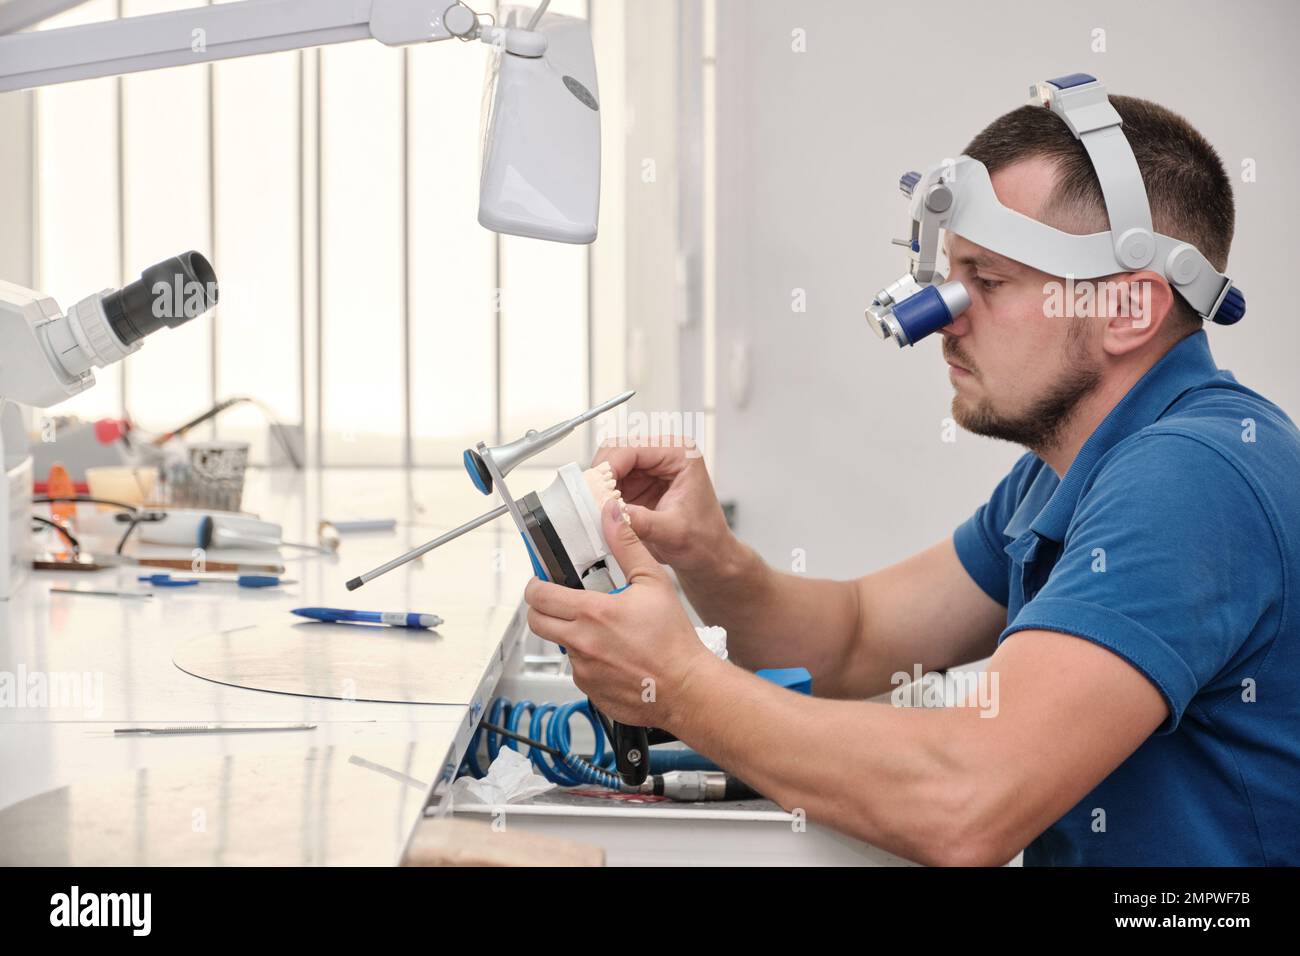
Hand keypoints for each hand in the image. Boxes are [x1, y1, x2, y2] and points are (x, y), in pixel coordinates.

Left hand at [523, 497, 717, 730]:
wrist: (686, 688)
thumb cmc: (674, 640)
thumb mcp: (653, 582)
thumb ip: (627, 546)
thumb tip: (612, 516)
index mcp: (592, 612)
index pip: (538, 594)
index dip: (536, 584)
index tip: (543, 580)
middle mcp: (581, 642)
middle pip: (535, 621)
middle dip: (542, 608)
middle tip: (559, 601)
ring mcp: (582, 669)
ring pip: (558, 645)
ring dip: (569, 633)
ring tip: (599, 628)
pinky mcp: (589, 689)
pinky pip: (577, 669)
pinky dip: (587, 658)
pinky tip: (612, 653)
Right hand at [590, 438, 734, 576]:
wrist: (708, 557)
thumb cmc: (704, 541)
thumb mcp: (673, 532)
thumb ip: (642, 522)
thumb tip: (611, 512)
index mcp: (681, 454)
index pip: (633, 447)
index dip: (610, 466)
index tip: (597, 489)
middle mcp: (664, 454)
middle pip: (616, 450)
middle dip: (602, 475)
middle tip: (593, 499)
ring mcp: (649, 468)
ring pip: (609, 465)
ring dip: (600, 486)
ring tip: (598, 508)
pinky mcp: (638, 484)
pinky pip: (610, 482)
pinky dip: (602, 496)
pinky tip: (605, 512)